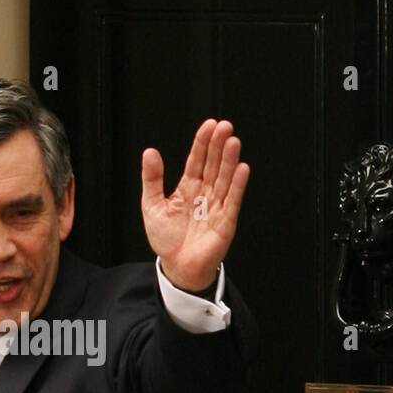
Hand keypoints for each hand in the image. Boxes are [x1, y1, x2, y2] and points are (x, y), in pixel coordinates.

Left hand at [140, 119, 249, 291]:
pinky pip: (232, 200)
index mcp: (188, 187)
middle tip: (225, 126)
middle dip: (218, 146)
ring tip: (233, 141)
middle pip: (214, 165)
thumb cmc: (167, 239)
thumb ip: (152, 179)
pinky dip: (238, 185)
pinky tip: (242, 169)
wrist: (177, 267)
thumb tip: (149, 152)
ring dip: (229, 160)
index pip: (197, 160)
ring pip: (224, 178)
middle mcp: (205, 193)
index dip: (202, 143)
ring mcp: (216, 206)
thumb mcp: (151, 205)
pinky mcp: (226, 221)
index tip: (209, 125)